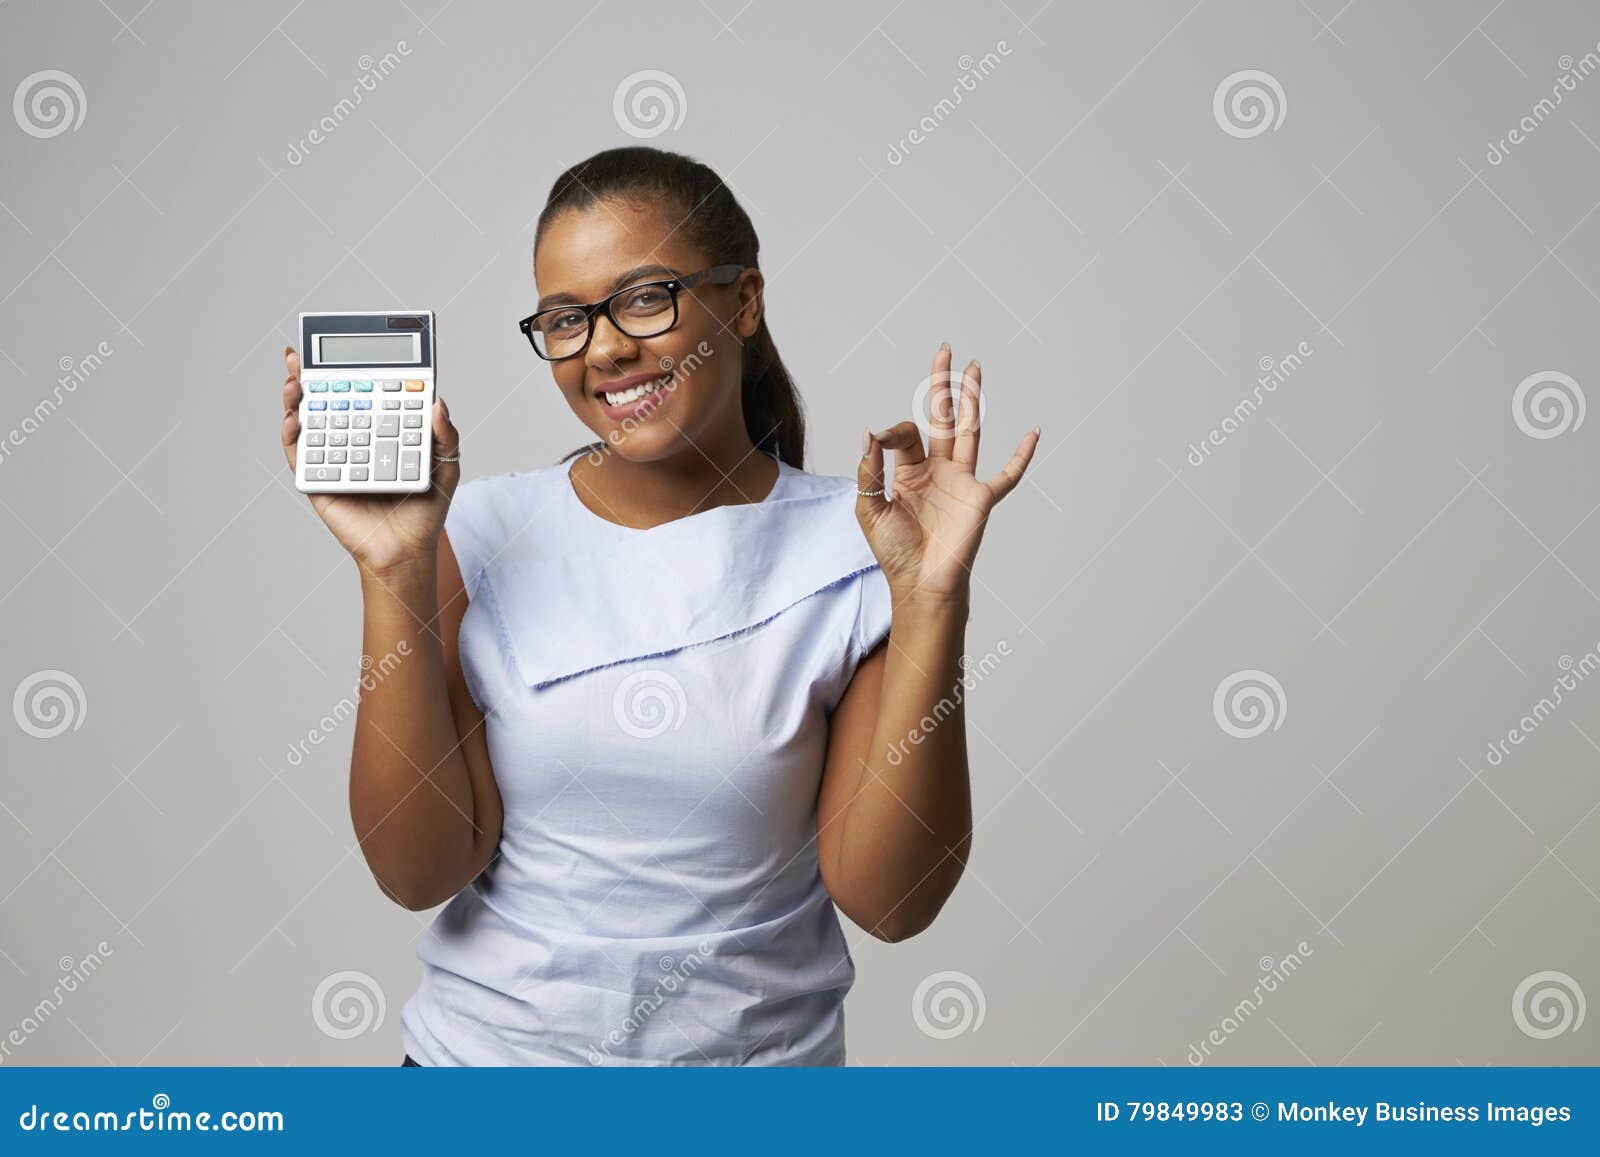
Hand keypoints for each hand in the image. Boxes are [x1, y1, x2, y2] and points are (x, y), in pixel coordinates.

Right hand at [280, 346, 460, 574]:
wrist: (407, 552)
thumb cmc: (425, 512)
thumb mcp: (445, 468)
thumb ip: (445, 435)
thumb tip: (439, 401)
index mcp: (381, 433)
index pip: (362, 395)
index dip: (349, 372)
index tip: (342, 350)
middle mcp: (354, 442)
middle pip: (326, 403)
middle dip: (309, 378)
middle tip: (300, 358)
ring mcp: (335, 460)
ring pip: (308, 424)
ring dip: (295, 401)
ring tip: (294, 384)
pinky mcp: (320, 482)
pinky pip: (301, 456)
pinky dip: (293, 437)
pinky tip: (295, 421)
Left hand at [856, 344, 1038, 605]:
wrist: (920, 583)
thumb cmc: (895, 552)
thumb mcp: (870, 509)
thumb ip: (869, 472)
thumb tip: (869, 433)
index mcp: (909, 471)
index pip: (904, 433)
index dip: (891, 431)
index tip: (879, 439)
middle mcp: (938, 470)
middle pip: (941, 417)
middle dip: (941, 386)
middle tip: (944, 351)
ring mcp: (962, 481)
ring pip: (969, 431)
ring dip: (972, 400)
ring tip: (974, 369)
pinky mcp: (981, 498)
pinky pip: (1007, 475)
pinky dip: (1022, 456)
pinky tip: (1033, 432)